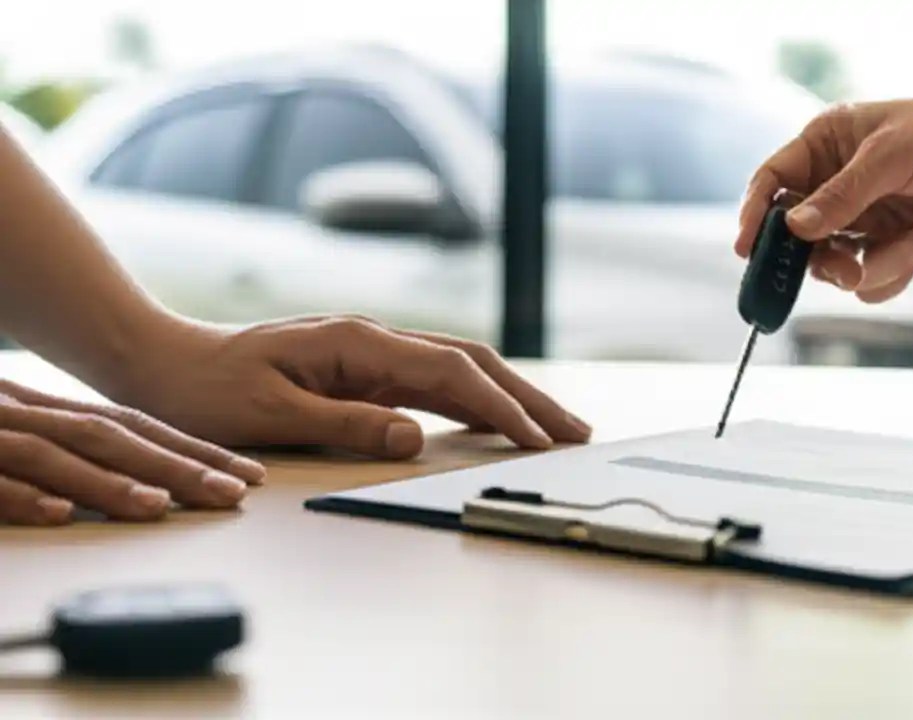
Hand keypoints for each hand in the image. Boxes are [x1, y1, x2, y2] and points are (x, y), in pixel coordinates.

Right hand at [0, 379, 264, 525]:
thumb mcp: (9, 430)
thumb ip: (64, 449)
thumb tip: (138, 478)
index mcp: (42, 408)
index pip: (132, 426)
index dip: (191, 449)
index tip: (246, 473)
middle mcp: (21, 414)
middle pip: (109, 437)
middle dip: (174, 465)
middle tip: (232, 492)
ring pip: (54, 455)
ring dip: (110, 481)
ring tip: (161, 503)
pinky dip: (24, 497)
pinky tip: (61, 512)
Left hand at [104, 315, 591, 458]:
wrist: (168, 361)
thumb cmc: (209, 389)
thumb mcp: (269, 413)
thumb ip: (345, 423)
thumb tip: (414, 436)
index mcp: (357, 343)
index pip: (449, 372)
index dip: (498, 406)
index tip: (535, 439)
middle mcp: (375, 340)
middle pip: (472, 362)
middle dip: (527, 398)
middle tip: (575, 433)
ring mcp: (374, 353)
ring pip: (462, 369)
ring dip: (511, 397)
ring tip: (555, 429)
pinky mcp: (368, 369)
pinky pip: (437, 382)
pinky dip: (478, 401)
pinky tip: (500, 421)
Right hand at [736, 90, 912, 302]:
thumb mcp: (891, 155)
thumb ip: (842, 194)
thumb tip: (794, 229)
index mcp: (823, 147)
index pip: (772, 182)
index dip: (753, 213)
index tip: (745, 247)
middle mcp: (833, 186)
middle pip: (793, 237)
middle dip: (819, 257)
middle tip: (846, 267)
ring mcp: (859, 221)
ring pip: (832, 267)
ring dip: (870, 265)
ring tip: (911, 242)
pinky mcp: (887, 249)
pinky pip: (871, 281)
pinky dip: (898, 269)